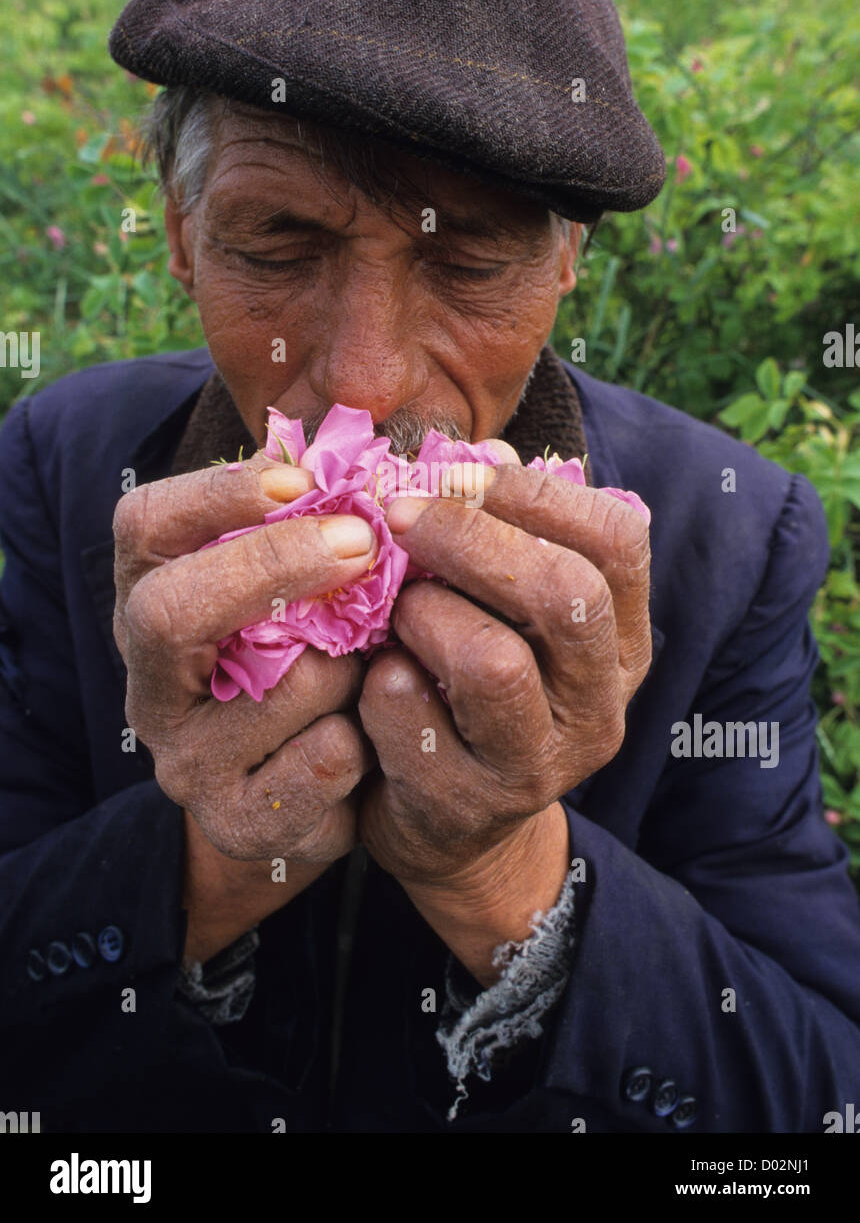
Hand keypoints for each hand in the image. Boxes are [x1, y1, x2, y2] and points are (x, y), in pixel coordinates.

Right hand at [112, 455, 377, 957]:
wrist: (325, 787)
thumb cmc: (321, 652)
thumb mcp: (309, 584)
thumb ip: (322, 522)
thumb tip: (384, 463)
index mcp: (153, 600)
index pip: (143, 526)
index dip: (218, 493)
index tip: (302, 478)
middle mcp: (150, 682)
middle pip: (168, 611)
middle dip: (272, 565)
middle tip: (362, 542)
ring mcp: (185, 761)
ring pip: (278, 689)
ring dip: (351, 665)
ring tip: (375, 664)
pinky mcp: (238, 822)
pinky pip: (323, 762)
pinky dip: (366, 736)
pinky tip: (372, 731)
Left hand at [356, 456, 650, 975]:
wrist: (448, 824)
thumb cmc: (466, 687)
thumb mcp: (502, 614)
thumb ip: (500, 536)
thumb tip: (477, 453)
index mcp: (620, 639)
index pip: (618, 539)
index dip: (534, 492)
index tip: (457, 474)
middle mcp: (600, 703)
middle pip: (564, 593)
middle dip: (468, 537)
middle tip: (397, 515)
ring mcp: (540, 764)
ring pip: (493, 662)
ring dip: (423, 614)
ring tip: (394, 614)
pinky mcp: (470, 804)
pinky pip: (414, 718)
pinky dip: (379, 682)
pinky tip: (373, 680)